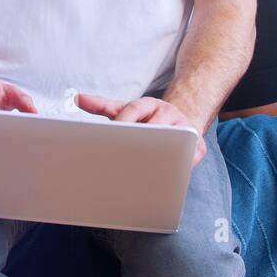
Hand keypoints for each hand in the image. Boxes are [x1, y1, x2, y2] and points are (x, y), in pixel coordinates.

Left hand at [75, 92, 206, 169]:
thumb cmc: (147, 119)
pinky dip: (178, 168)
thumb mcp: (125, 110)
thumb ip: (103, 106)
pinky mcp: (199, 146)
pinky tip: (166, 178)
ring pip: (173, 142)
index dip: (122, 122)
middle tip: (124, 158)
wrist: (182, 119)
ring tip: (143, 170)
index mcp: (149, 104)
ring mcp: (186, 128)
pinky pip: (189, 159)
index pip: (132, 110)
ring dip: (160, 156)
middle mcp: (168, 113)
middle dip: (140, 141)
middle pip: (153, 127)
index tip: (111, 134)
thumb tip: (78, 98)